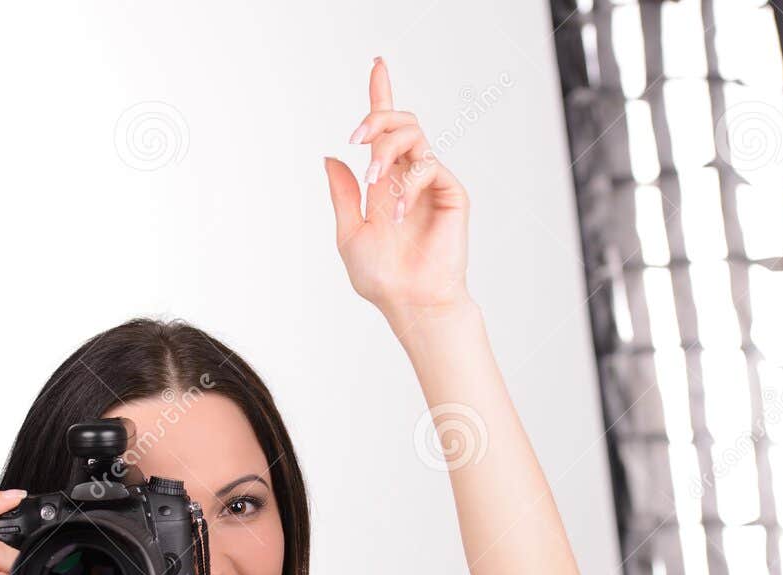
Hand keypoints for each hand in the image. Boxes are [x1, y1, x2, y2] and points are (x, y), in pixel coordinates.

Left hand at [324, 56, 471, 323]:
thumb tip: (332, 157)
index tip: (377, 65)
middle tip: (356, 138)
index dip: (380, 96)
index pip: (383, 132)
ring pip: (412, 134)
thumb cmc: (382, 276)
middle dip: (375, 119)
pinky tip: (398, 214)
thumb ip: (342, 194)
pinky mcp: (450, 192)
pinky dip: (407, 185)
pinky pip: (427, 165)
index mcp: (385, 182)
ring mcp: (431, 182)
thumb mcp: (348, 233)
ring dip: (386, 148)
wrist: (409, 301)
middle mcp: (409, 176)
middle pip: (398, 122)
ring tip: (374, 182)